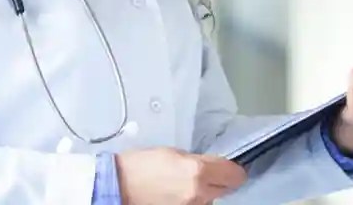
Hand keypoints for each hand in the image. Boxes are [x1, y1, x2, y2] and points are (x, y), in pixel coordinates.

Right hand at [116, 147, 246, 204]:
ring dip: (203, 192)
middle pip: (226, 189)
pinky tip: (175, 195)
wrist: (117, 187)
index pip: (235, 174)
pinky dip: (191, 200)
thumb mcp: (172, 153)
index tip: (228, 167)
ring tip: (181, 185)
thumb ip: (196, 160)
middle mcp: (199, 193)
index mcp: (198, 171)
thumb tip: (212, 165)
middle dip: (218, 181)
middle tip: (203, 174)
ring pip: (210, 199)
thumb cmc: (140, 164)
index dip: (233, 169)